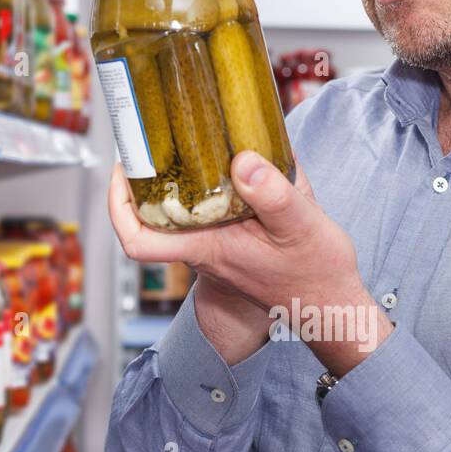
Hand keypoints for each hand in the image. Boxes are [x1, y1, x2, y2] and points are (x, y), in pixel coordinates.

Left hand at [108, 149, 391, 372]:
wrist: (332, 306)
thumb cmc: (317, 275)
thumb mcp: (302, 226)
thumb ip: (274, 193)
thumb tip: (243, 161)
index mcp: (209, 248)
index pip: (138, 242)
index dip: (118, 208)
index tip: (123, 172)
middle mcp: (206, 251)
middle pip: (151, 220)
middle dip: (144, 181)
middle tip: (151, 145)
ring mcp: (218, 250)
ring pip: (178, 216)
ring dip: (175, 184)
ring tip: (185, 146)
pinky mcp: (233, 246)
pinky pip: (206, 216)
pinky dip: (207, 190)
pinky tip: (230, 167)